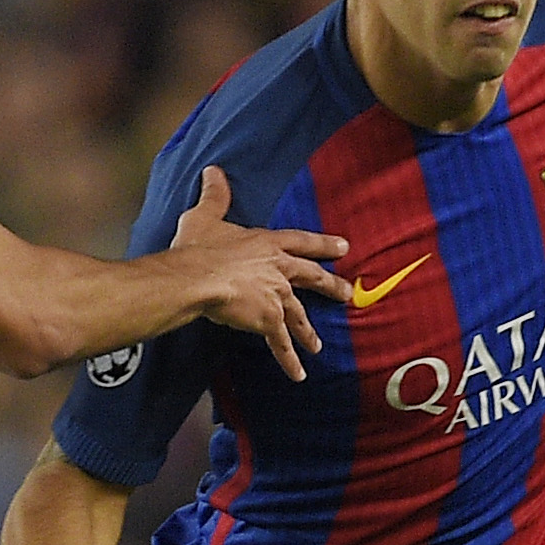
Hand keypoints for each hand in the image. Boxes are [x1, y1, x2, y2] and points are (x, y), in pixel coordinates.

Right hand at [170, 165, 349, 379]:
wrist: (197, 278)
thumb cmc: (199, 247)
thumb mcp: (205, 217)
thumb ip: (215, 196)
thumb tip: (213, 171)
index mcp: (267, 244)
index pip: (302, 242)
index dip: (323, 245)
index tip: (344, 248)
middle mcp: (278, 269)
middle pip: (311, 278)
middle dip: (330, 286)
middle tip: (348, 293)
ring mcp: (276, 296)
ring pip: (299, 315)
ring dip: (309, 332)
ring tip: (318, 346)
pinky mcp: (268, 320)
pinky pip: (280, 343)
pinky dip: (289, 359)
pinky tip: (298, 374)